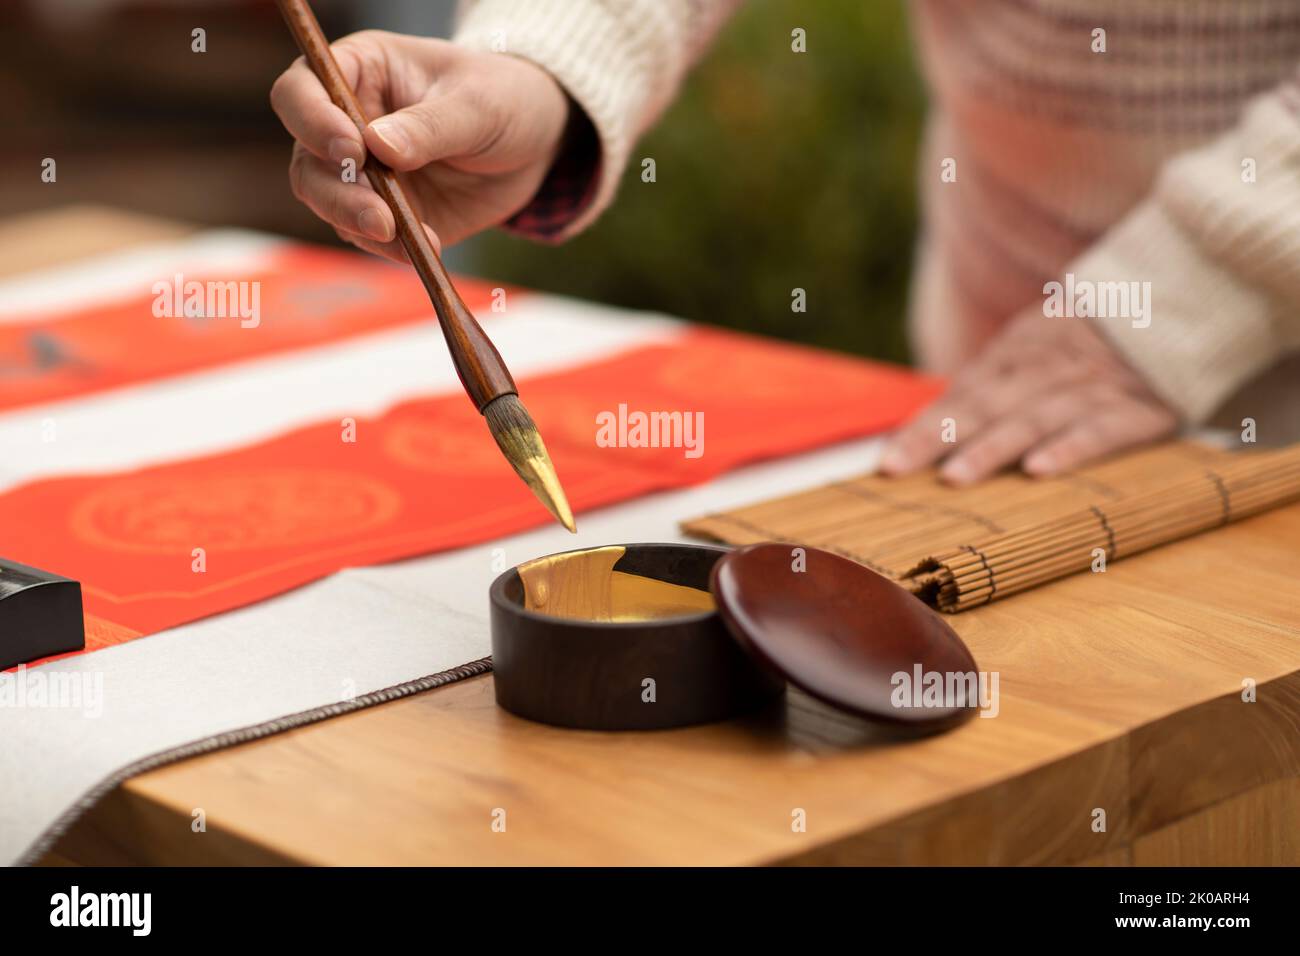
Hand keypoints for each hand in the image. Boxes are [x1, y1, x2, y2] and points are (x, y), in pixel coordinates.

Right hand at [271, 31, 570, 258]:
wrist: (536, 144)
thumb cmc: (503, 100)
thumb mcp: (476, 105)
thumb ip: (428, 126)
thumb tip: (378, 147)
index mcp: (360, 72)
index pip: (301, 92)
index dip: (312, 122)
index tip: (352, 150)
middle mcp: (347, 123)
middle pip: (307, 160)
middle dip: (336, 193)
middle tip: (378, 217)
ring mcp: (364, 173)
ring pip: (328, 203)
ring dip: (357, 224)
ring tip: (400, 234)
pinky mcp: (386, 212)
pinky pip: (369, 236)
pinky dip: (390, 247)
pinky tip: (425, 247)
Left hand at [879, 309, 1177, 482]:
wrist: (1184, 302)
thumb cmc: (1095, 338)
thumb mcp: (1040, 342)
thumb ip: (993, 380)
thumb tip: (932, 426)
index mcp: (1021, 349)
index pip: (963, 392)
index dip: (924, 425)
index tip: (887, 460)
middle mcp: (1050, 366)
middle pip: (986, 403)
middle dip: (939, 436)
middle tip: (898, 468)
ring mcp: (1095, 387)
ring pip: (1034, 418)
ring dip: (993, 447)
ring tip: (955, 477)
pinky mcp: (1142, 411)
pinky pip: (1102, 430)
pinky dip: (1069, 448)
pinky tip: (1038, 471)